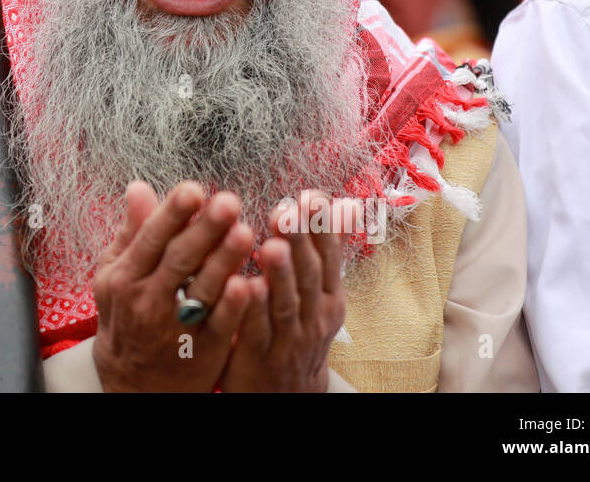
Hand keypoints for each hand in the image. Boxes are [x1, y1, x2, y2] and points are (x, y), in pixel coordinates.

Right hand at [91, 181, 254, 391]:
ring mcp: (175, 327)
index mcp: (126, 276)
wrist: (132, 384)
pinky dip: (232, 306)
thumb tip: (139, 187)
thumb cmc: (126, 316)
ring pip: (202, 290)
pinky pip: (219, 325)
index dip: (172, 213)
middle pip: (179, 260)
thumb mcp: (116, 275)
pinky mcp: (203, 349)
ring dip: (224, 261)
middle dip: (204, 230)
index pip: (151, 238)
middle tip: (229, 201)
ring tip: (246, 231)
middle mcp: (147, 300)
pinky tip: (247, 283)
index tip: (193, 189)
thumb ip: (132, 232)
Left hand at [220, 190, 354, 392]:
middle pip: (308, 275)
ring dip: (279, 274)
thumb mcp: (320, 293)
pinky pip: (256, 331)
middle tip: (287, 212)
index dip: (320, 227)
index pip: (328, 256)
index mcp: (328, 296)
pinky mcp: (261, 357)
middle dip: (299, 242)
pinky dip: (251, 310)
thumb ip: (326, 250)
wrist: (287, 393)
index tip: (311, 197)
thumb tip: (344, 203)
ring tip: (270, 246)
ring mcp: (289, 338)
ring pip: (285, 303)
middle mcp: (314, 316)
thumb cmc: (298, 330)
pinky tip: (244, 285)